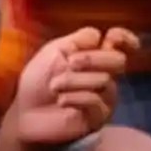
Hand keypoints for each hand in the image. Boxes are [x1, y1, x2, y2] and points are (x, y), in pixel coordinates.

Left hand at [6, 27, 139, 150]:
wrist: (25, 112)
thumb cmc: (38, 80)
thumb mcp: (53, 51)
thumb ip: (78, 40)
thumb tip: (100, 33)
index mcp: (95, 56)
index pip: (121, 45)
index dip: (125, 38)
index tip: (113, 36)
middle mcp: (106, 75)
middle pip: (118, 60)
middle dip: (92, 59)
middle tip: (69, 63)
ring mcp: (105, 98)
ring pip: (104, 80)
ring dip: (73, 81)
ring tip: (54, 87)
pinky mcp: (99, 118)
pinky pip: (95, 101)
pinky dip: (75, 97)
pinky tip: (61, 101)